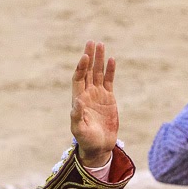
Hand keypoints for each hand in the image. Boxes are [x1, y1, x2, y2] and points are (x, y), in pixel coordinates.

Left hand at [71, 41, 117, 166]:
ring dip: (99, 60)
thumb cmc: (87, 140)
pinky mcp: (108, 98)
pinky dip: (110, 71)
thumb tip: (76, 102)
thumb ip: (77, 116)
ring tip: (101, 44)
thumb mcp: (80, 129)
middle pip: (87, 72)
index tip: (85, 56)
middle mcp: (87, 95)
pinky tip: (111, 60)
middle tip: (91, 42)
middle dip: (89, 57)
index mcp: (78, 100)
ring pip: (98, 73)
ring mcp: (98, 95)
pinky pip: (109, 81)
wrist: (99, 146)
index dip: (81, 67)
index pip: (78, 79)